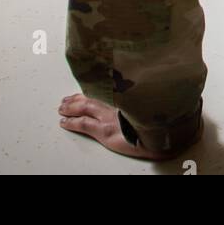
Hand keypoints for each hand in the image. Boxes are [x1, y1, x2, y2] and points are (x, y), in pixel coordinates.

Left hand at [57, 93, 179, 160]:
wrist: (161, 137)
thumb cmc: (160, 121)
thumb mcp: (154, 104)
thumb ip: (145, 98)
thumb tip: (145, 95)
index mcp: (128, 97)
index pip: (105, 89)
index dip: (92, 88)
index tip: (85, 87)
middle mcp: (117, 104)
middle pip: (92, 97)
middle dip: (77, 98)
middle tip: (67, 99)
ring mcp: (109, 117)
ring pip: (85, 108)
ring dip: (71, 108)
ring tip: (62, 108)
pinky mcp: (105, 131)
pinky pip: (83, 125)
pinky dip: (71, 122)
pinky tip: (64, 122)